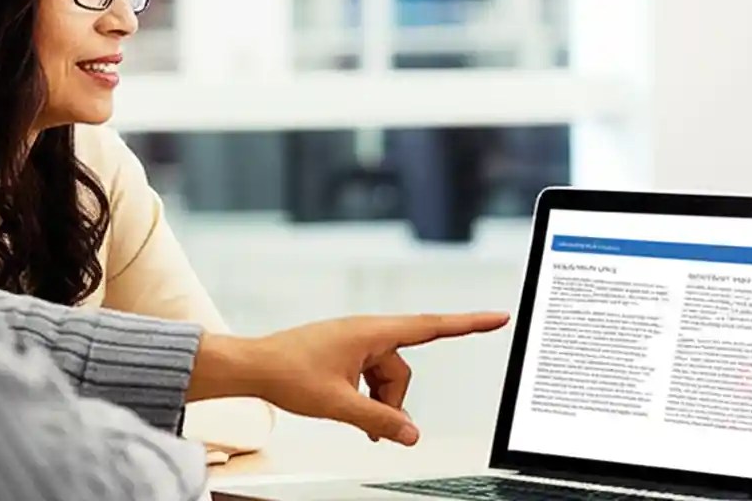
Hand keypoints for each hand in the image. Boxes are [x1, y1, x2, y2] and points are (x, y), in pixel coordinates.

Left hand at [194, 312, 508, 445]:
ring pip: (387, 375)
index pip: (432, 327)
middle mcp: (368, 331)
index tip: (498, 318)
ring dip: (379, 400)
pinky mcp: (346, 351)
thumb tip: (411, 434)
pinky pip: (371, 374)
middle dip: (394, 400)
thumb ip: (378, 420)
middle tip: (376, 427)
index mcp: (373, 332)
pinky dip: (368, 395)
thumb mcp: (338, 404)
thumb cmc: (287, 372)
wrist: (253, 365)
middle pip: (403, 368)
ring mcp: (356, 341)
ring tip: (357, 420)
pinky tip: (352, 410)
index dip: (469, 324)